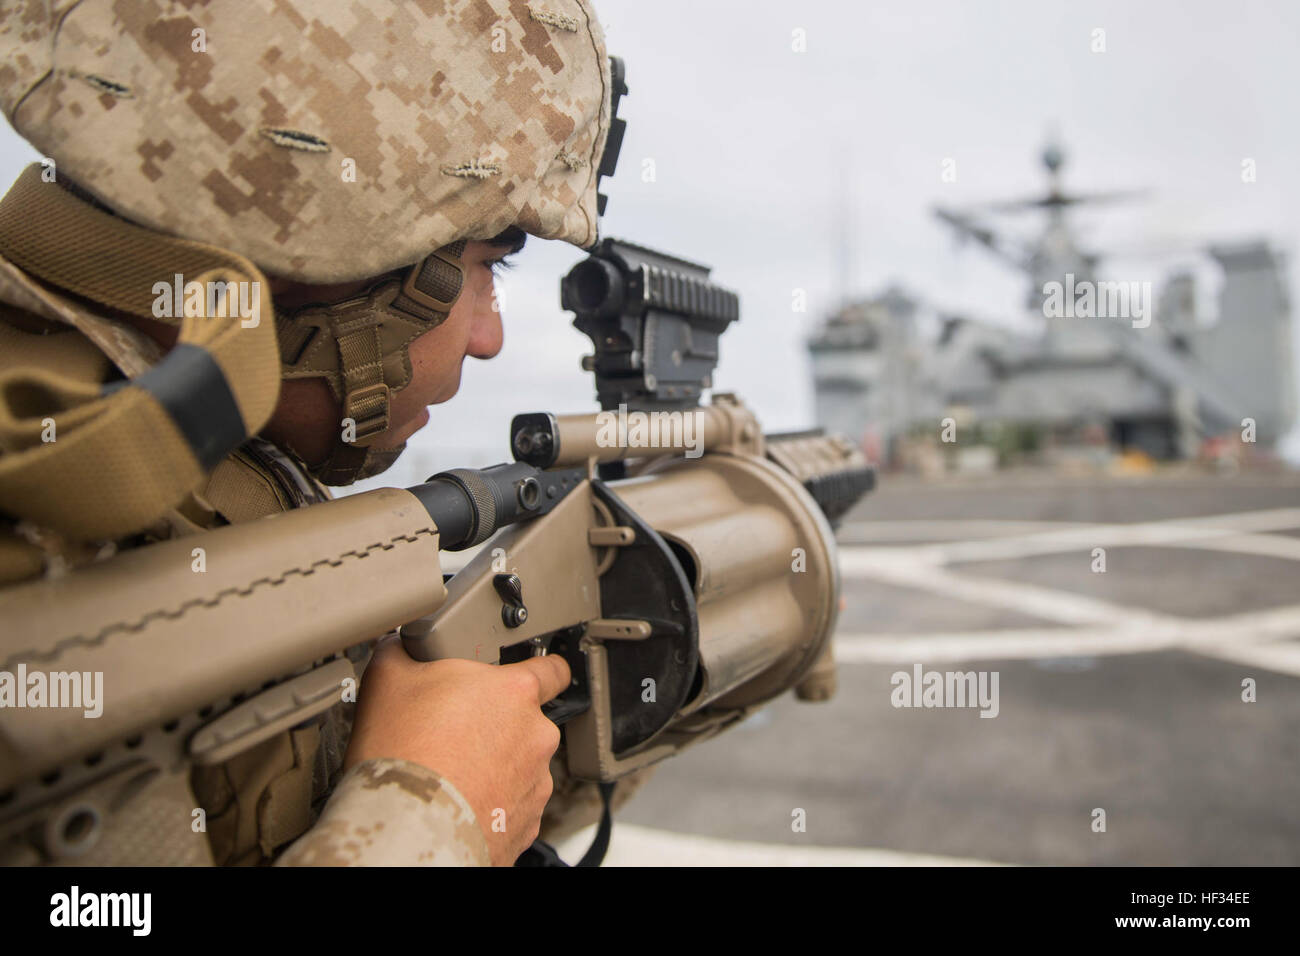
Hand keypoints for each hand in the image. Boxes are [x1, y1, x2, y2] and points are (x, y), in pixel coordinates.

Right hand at [344, 636, 569, 865]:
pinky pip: (512, 805)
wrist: (405, 829)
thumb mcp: (388, 678)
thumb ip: (404, 650)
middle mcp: (536, 735)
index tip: (534, 671)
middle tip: (454, 731)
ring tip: (450, 771)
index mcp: (515, 691)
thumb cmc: (402, 754)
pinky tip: (458, 799)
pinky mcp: (526, 823)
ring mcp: (536, 783)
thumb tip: (400, 646)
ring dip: (495, 765)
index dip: (542, 667)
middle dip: (497, 723)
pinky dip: (491, 802)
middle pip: (526, 720)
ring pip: (520, 764)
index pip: (553, 668)